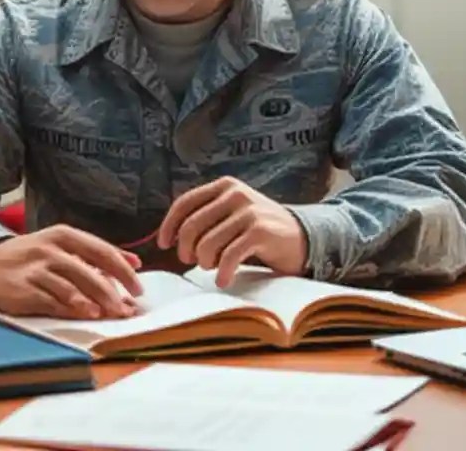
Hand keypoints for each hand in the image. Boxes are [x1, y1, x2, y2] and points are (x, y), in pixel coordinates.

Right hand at [0, 224, 143, 318]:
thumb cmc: (32, 257)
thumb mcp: (61, 246)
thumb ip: (95, 255)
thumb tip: (133, 263)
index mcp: (64, 235)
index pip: (102, 251)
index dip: (123, 271)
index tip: (138, 288)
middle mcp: (50, 249)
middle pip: (89, 271)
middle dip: (112, 292)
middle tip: (126, 309)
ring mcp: (36, 269)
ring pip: (72, 287)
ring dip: (93, 302)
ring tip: (108, 313)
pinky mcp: (24, 288)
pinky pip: (51, 301)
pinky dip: (70, 309)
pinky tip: (83, 314)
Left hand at [156, 177, 307, 287]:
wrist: (302, 237)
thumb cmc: (259, 230)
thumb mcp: (232, 213)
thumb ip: (207, 217)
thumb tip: (171, 237)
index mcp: (224, 186)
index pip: (184, 203)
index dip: (169, 225)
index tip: (163, 244)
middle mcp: (235, 194)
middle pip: (192, 226)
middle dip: (186, 249)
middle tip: (191, 262)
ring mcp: (249, 212)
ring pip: (207, 244)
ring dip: (205, 262)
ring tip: (213, 267)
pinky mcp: (260, 232)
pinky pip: (229, 256)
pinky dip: (222, 272)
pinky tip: (224, 280)